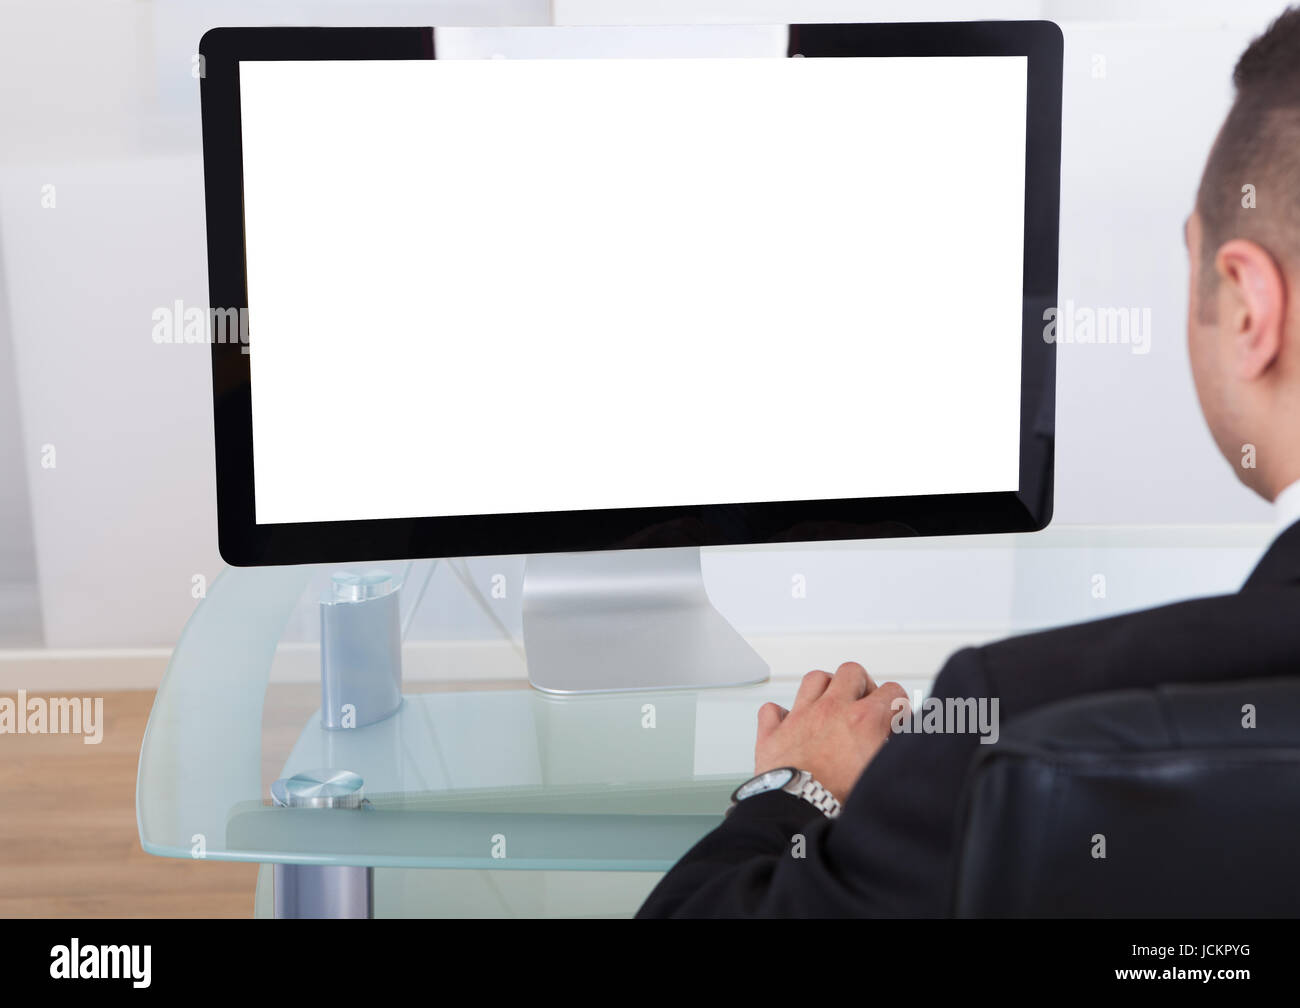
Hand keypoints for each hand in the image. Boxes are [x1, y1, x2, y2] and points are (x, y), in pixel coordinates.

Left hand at [754, 662, 908, 803]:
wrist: (798, 810)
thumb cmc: (839, 799)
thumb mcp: (882, 773)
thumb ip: (895, 752)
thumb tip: (903, 744)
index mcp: (864, 720)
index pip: (892, 692)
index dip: (898, 705)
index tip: (895, 718)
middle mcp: (832, 710)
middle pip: (852, 672)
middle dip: (862, 685)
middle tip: (864, 704)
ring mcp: (800, 717)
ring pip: (815, 679)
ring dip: (825, 688)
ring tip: (831, 705)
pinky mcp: (773, 733)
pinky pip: (773, 710)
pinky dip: (781, 714)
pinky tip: (789, 723)